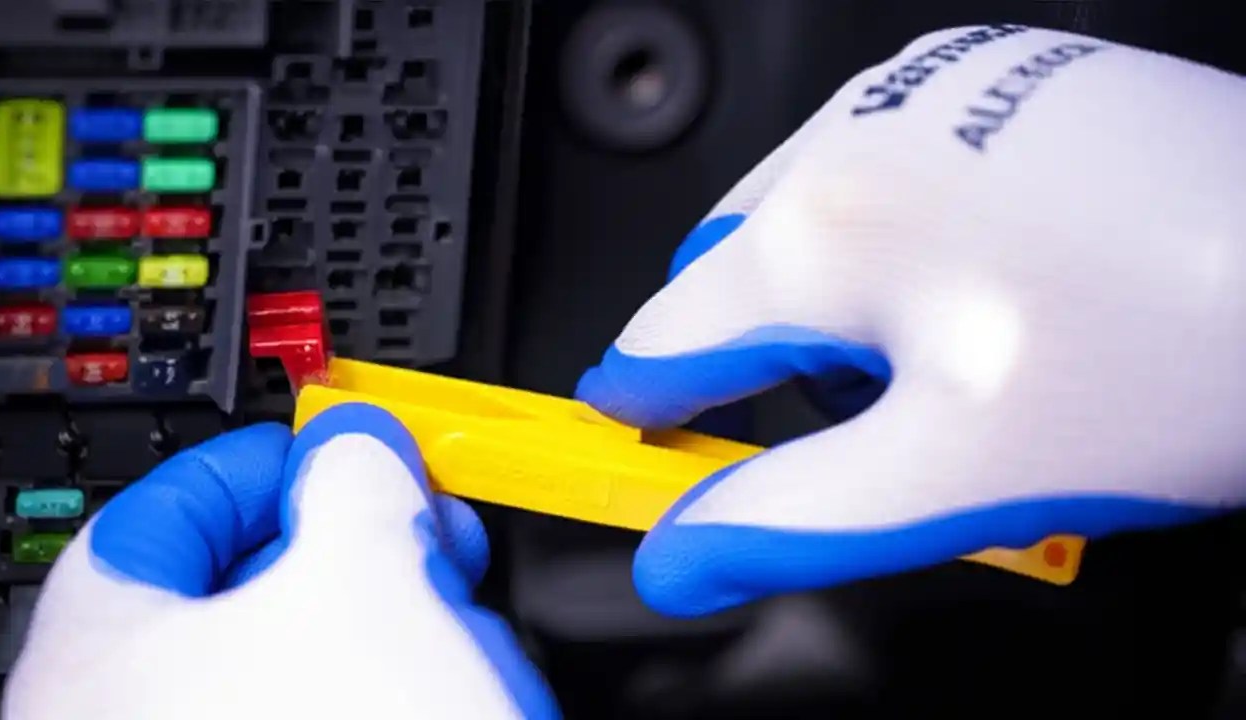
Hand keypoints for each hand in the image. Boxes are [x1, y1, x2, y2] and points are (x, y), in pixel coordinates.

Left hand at [2, 404, 557, 719]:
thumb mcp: (363, 581)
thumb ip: (359, 482)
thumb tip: (365, 447)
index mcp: (104, 657)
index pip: (168, 512)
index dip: (272, 465)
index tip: (351, 454)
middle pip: (250, 598)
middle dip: (367, 558)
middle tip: (436, 543)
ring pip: (314, 677)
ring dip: (405, 639)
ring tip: (476, 650)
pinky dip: (403, 705)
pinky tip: (475, 705)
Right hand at [577, 24, 1245, 616]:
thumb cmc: (1184, 355)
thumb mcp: (954, 478)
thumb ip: (787, 519)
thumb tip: (682, 552)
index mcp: (826, 224)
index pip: (667, 335)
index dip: (643, 400)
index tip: (629, 425)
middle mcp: (856, 129)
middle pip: (732, 271)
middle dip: (765, 348)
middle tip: (873, 412)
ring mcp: (927, 87)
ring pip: (807, 212)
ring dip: (837, 288)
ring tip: (964, 342)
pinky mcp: (989, 73)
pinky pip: (884, 163)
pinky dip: (898, 227)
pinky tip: (993, 271)